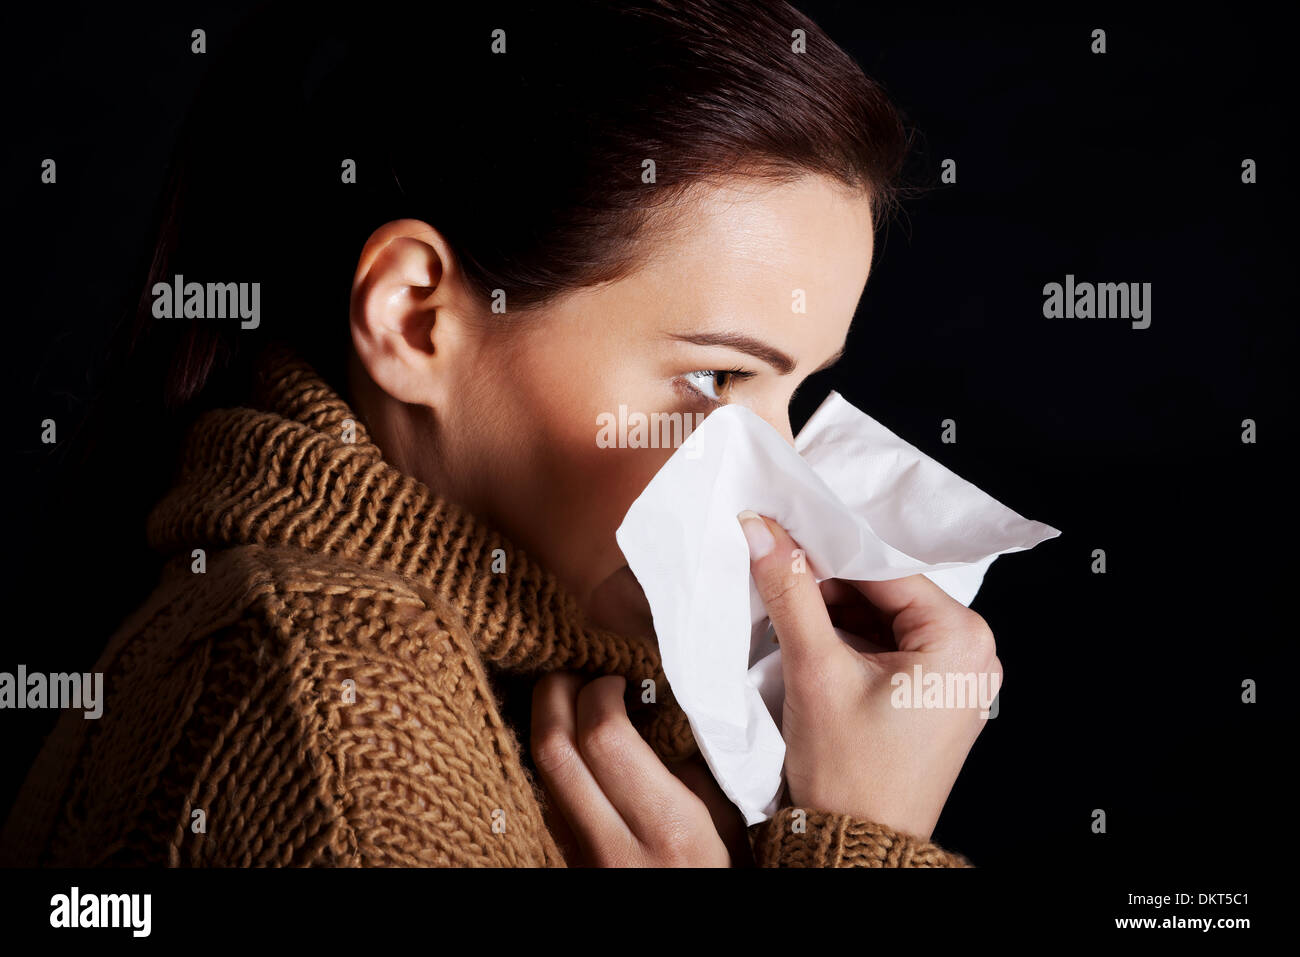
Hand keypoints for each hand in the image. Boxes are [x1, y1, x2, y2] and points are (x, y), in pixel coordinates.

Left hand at [530, 671, 733, 866]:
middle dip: (555, 694)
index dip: (601, 692)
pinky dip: (552, 761)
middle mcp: (612, 845)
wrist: (691, 942)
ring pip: (539, 774)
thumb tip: (653, 712)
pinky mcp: (565, 864)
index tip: (617, 679)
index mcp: (664, 827)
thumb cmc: (723, 876)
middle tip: (574, 671)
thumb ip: (691, 768)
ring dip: (546, 724)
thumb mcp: (726, 823)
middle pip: (553, 750)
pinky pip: (545, 801)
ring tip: (570, 698)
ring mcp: (580, 859)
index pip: (604, 738)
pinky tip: (571, 745)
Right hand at [737, 510, 1001, 839]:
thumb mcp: (814, 670)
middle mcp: (971, 652)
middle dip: (827, 582)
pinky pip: (887, 646)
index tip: (779, 532)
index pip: (884, 568)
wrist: (855, 846)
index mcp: (962, 638)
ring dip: (833, 610)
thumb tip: (764, 533)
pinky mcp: (933, 696)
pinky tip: (807, 637)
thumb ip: (790, 593)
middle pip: (885, 590)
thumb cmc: (850, 773)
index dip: (825, 548)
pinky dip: (847, 638)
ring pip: (882, 616)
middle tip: (774, 572)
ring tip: (785, 608)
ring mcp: (955, 676)